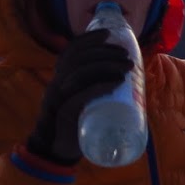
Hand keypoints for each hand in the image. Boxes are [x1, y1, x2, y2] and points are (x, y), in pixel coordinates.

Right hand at [26, 30, 132, 164]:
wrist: (56, 150)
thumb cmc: (76, 122)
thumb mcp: (83, 98)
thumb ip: (94, 85)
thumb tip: (125, 74)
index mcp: (60, 78)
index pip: (71, 51)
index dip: (88, 39)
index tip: (108, 33)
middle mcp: (56, 84)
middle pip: (78, 60)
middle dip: (105, 52)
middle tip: (127, 56)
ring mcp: (58, 100)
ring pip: (80, 75)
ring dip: (107, 66)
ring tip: (127, 67)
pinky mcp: (64, 116)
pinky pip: (79, 97)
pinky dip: (99, 86)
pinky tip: (116, 82)